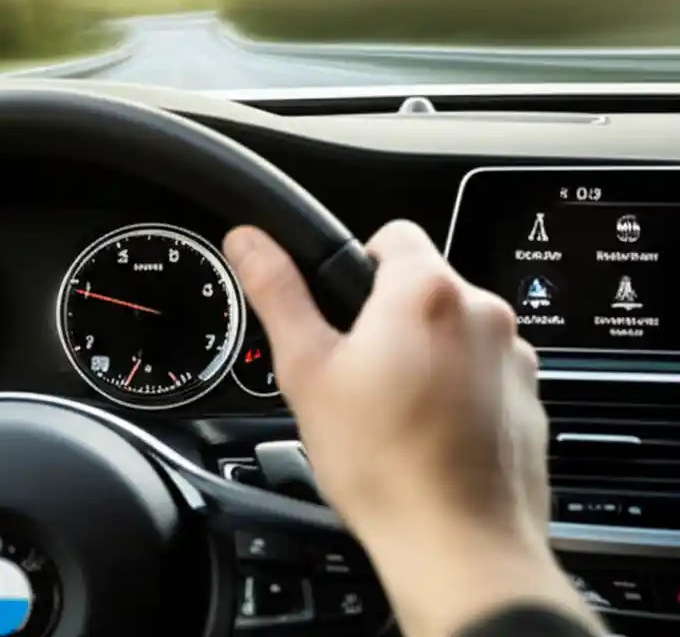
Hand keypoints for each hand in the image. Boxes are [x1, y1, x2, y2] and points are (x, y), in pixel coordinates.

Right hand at [224, 222, 598, 636]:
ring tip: (391, 412)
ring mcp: (514, 357)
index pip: (392, 234)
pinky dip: (457, 390)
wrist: (457, 544)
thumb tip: (249, 241)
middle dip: (388, 319)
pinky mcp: (530, 398)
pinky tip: (427, 434)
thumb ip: (278, 293)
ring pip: (455, 331)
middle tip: (355, 374)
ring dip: (425, 354)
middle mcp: (483, 312)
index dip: (357, 266)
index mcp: (425, 291)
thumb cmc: (383, 464)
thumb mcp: (307, 370)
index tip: (341, 312)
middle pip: (424, 286)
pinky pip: (484, 373)